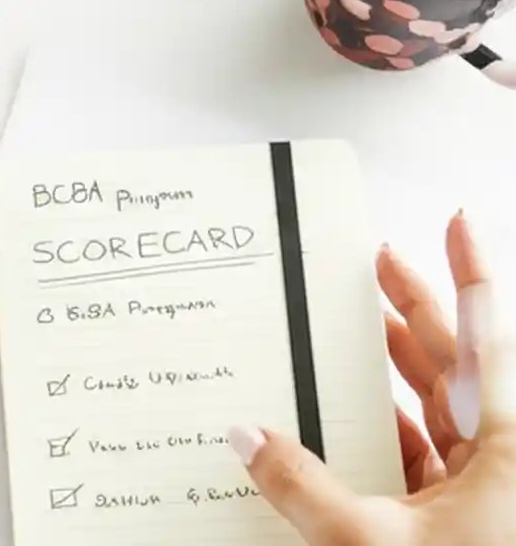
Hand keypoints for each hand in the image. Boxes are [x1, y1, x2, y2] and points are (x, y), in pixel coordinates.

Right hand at [228, 212, 515, 544]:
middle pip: (457, 364)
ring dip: (400, 368)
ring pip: (440, 409)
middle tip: (381, 261)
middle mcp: (503, 461)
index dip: (469, 274)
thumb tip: (246, 436)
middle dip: (416, 309)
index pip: (486, 339)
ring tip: (363, 326)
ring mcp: (484, 493)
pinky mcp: (459, 523)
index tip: (455, 222)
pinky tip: (357, 416)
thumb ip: (302, 488)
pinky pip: (424, 458)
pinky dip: (389, 432)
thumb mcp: (370, 543)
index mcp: (507, 449)